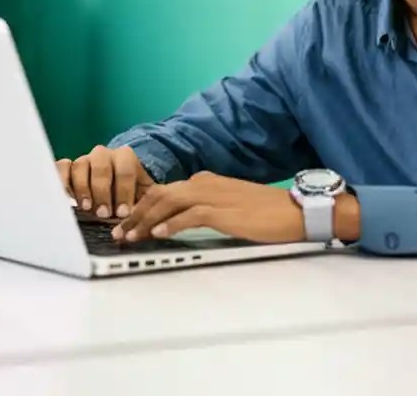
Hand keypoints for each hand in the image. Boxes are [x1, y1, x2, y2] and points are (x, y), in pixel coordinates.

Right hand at [56, 145, 155, 219]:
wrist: (114, 185)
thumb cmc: (129, 192)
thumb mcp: (142, 196)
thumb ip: (144, 204)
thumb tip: (142, 219)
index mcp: (125, 157)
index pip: (125, 170)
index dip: (124, 192)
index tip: (123, 213)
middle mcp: (103, 155)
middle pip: (101, 167)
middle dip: (102, 192)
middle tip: (104, 213)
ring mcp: (84, 159)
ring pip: (80, 166)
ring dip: (82, 188)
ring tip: (86, 208)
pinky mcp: (67, 167)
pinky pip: (61, 167)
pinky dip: (62, 181)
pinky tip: (66, 198)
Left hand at [110, 172, 303, 242]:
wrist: (296, 210)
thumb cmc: (266, 212)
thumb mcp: (229, 207)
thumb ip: (204, 210)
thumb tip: (179, 222)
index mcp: (205, 181)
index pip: (164, 191)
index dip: (141, 207)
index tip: (127, 223)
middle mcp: (205, 183)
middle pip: (159, 194)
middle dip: (135, 213)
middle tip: (119, 232)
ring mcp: (214, 195)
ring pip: (169, 202)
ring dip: (146, 220)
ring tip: (131, 236)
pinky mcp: (225, 210)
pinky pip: (191, 215)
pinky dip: (172, 223)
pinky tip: (160, 233)